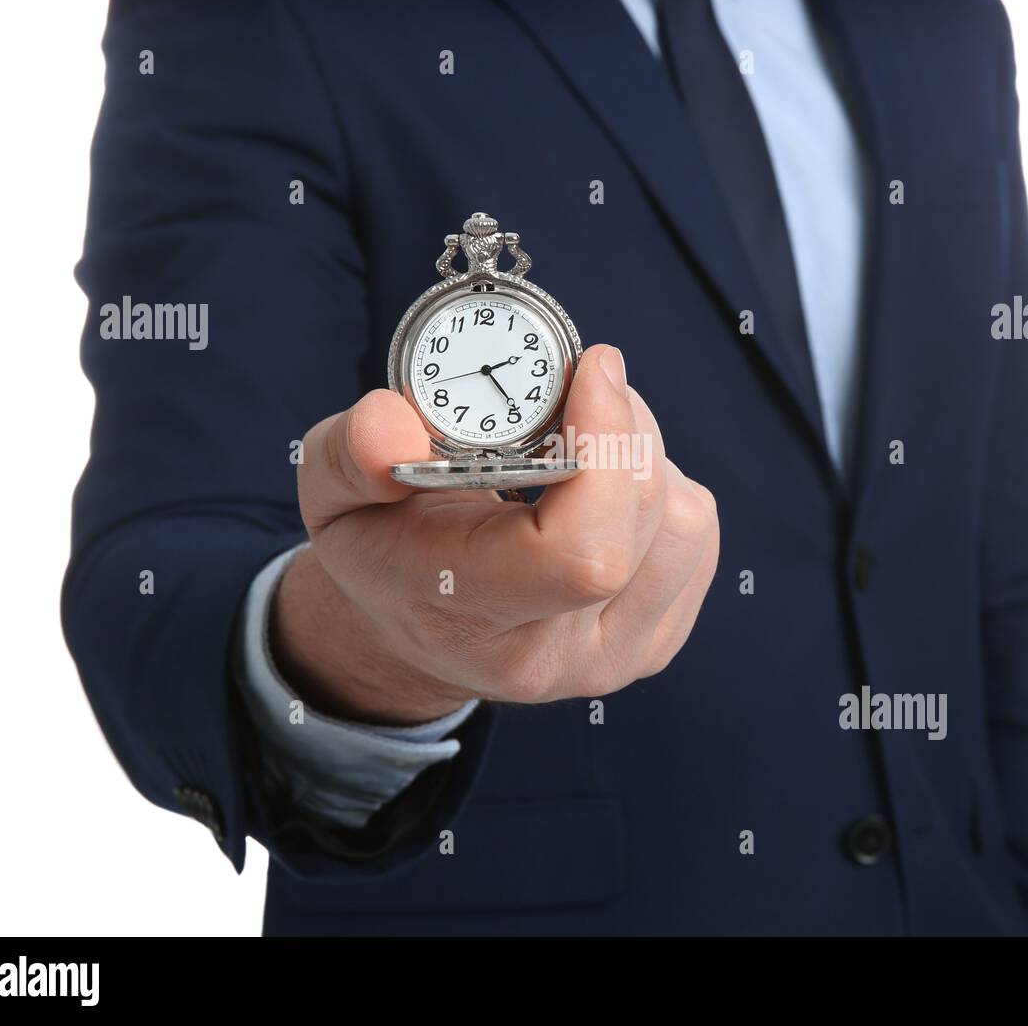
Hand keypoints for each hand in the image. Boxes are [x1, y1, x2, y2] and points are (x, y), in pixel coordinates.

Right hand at [271, 344, 719, 724]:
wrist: (415, 624)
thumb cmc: (380, 546)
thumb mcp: (332, 491)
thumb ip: (353, 455)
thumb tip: (390, 427)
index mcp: (469, 614)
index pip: (580, 556)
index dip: (606, 449)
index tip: (590, 370)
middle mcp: (553, 654)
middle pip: (642, 524)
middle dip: (624, 426)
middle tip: (582, 384)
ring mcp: (615, 657)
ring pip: (685, 523)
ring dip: (648, 456)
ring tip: (586, 442)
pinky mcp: (656, 641)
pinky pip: (695, 539)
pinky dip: (662, 491)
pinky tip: (603, 488)